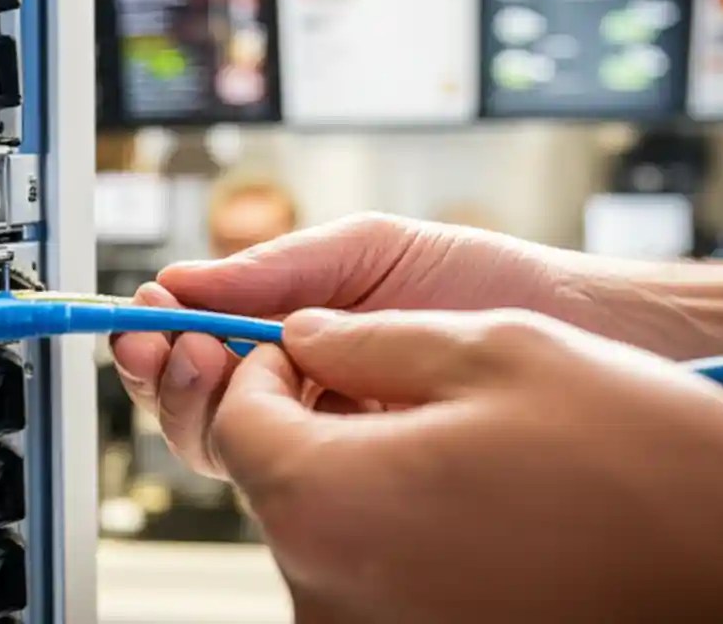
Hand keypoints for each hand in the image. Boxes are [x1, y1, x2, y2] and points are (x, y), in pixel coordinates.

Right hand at [112, 214, 609, 477]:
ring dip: (197, 400)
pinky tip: (261, 395)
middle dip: (165, 369)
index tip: (148, 311)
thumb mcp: (368, 250)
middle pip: (202, 400)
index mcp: (296, 334)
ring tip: (203, 356)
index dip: (165, 332)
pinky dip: (258, 435)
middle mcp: (305, 390)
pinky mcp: (365, 471)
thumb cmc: (480, 280)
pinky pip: (292, 468)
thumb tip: (184, 276)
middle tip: (163, 340)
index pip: (207, 345)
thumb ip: (278, 268)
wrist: (574, 327)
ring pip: (231, 441)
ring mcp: (332, 434)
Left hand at [213, 309, 722, 622]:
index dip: (262, 366)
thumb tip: (299, 336)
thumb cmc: (638, 462)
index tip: (307, 343)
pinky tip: (470, 497)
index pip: (232, 421)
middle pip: (274, 482)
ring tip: (447, 438)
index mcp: (327, 500)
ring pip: (325, 530)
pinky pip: (373, 578)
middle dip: (304, 418)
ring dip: (357, 473)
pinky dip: (396, 529)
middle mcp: (328, 589)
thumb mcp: (495, 348)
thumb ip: (362, 337)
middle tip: (373, 379)